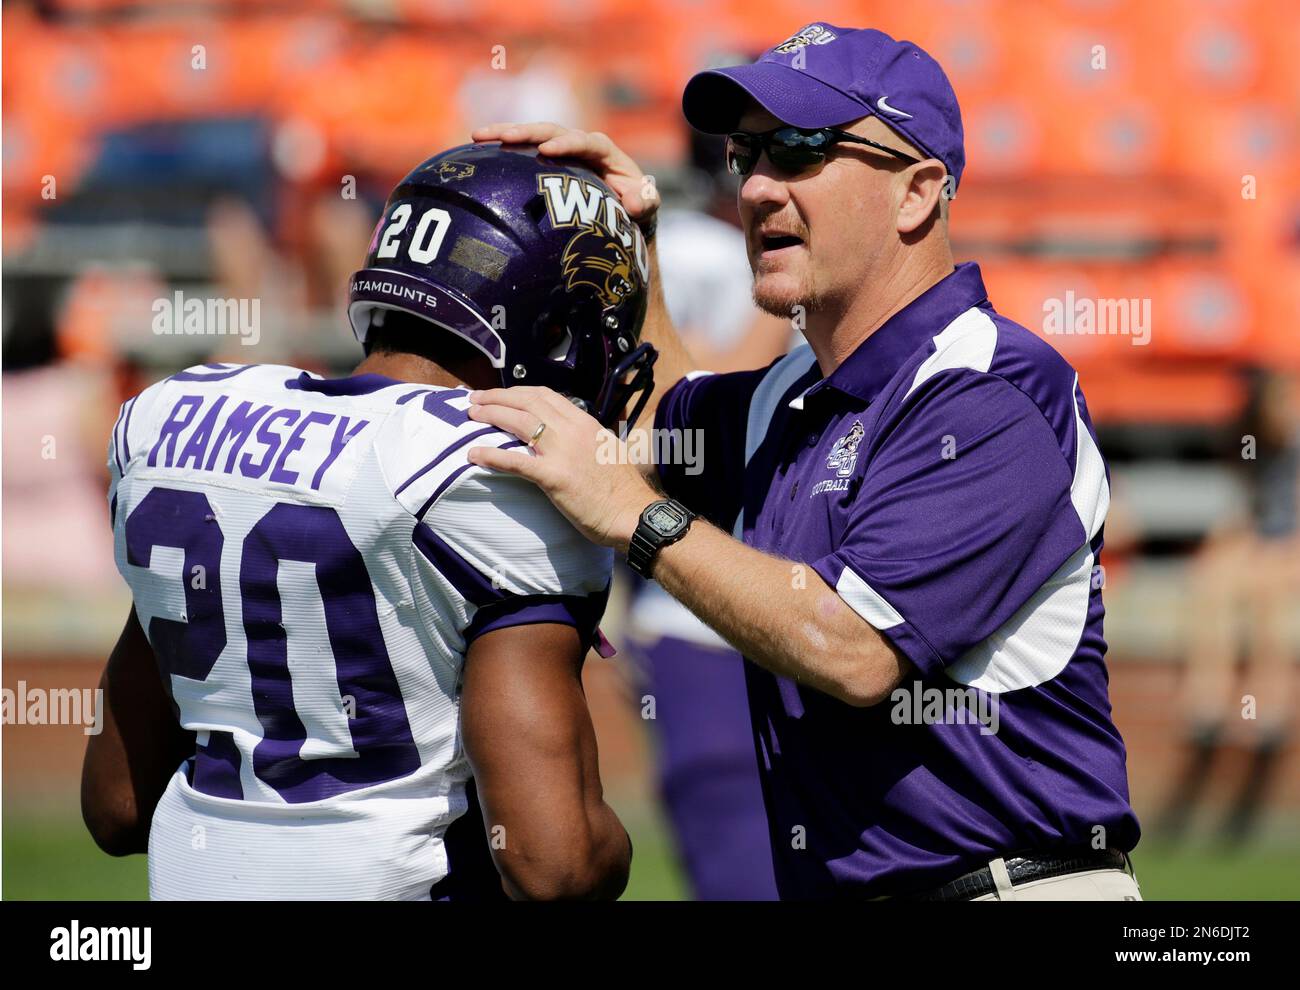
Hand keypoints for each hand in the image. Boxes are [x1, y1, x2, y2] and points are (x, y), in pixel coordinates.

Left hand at [465, 386, 657, 551]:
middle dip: (497, 397)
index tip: (500, 394)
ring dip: (491, 415)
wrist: (635, 514)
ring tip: (471, 416)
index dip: (518, 392)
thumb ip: (585, 440)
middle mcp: (573, 430)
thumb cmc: (623, 490)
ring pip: (520, 422)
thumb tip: (568, 439)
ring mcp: (563, 451)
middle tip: (475, 399)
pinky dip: (491, 455)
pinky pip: (516, 462)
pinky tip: (473, 455)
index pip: (546, 395)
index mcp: (585, 422)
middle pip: (528, 401)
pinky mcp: (555, 477)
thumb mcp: (606, 451)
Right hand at [469, 122, 659, 230]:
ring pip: (532, 137)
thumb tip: (634, 201)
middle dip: (528, 132)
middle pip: (552, 131)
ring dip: (506, 134)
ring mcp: (560, 153)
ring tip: (478, 135)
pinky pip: (522, 153)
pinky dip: (502, 151)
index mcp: (604, 152)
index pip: (586, 141)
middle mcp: (580, 146)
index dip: (567, 143)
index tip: (547, 150)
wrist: (620, 212)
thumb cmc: (635, 208)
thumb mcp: (646, 207)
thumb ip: (645, 202)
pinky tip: (475, 150)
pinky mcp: (545, 164)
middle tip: (504, 137)